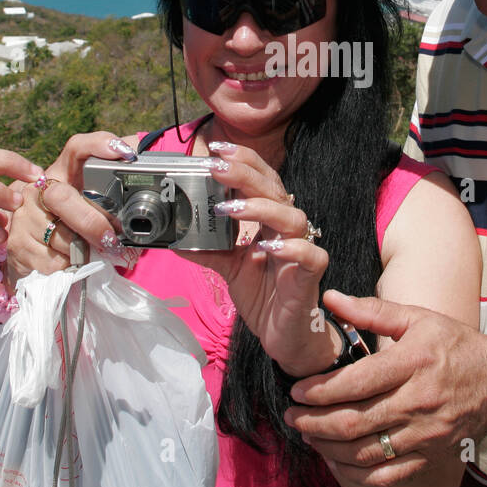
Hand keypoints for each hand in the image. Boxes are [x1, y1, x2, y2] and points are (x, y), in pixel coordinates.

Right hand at [4, 132, 130, 282]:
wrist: (31, 245)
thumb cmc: (72, 217)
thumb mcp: (91, 196)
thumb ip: (115, 179)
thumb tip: (140, 156)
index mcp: (63, 172)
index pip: (78, 147)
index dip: (100, 145)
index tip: (126, 153)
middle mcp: (40, 188)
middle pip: (61, 198)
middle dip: (90, 222)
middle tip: (111, 238)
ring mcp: (25, 215)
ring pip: (59, 235)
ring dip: (82, 250)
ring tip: (90, 251)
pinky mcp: (17, 243)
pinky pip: (51, 260)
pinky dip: (69, 266)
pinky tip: (72, 261)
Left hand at [183, 141, 339, 377]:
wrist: (285, 336)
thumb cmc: (264, 297)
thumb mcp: (229, 268)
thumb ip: (207, 250)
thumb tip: (175, 237)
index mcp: (270, 221)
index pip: (261, 180)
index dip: (243, 160)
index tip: (217, 149)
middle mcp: (287, 229)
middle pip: (274, 190)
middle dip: (245, 174)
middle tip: (217, 166)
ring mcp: (302, 250)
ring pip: (292, 216)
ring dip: (261, 208)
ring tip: (230, 209)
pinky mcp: (311, 275)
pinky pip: (310, 254)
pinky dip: (291, 247)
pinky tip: (268, 246)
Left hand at [284, 290, 486, 486]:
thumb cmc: (456, 345)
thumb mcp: (418, 317)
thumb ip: (372, 309)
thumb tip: (330, 298)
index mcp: (413, 362)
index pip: (357, 382)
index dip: (321, 389)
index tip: (296, 390)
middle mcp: (418, 401)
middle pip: (354, 421)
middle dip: (314, 421)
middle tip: (291, 415)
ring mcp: (424, 433)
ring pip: (365, 451)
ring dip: (328, 447)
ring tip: (308, 434)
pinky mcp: (430, 455)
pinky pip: (386, 474)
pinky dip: (356, 472)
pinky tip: (337, 461)